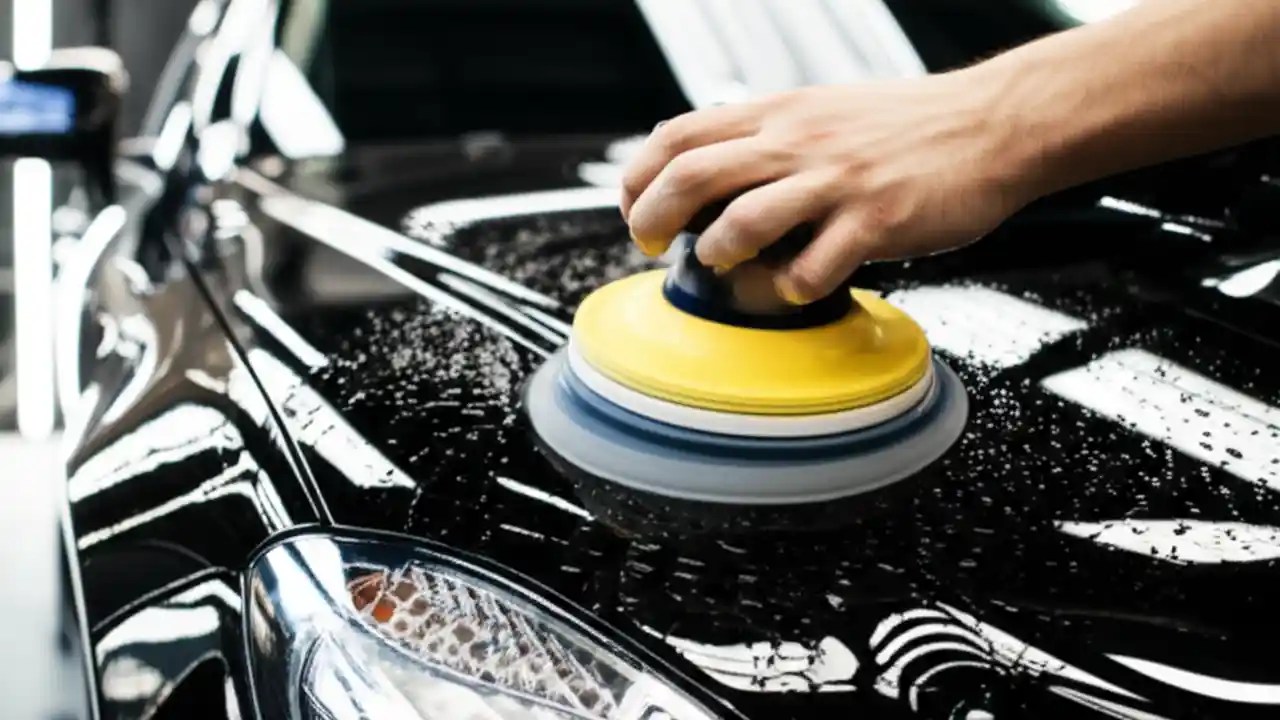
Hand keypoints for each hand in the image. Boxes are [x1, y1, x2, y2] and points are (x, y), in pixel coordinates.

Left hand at [620, 71, 1033, 303]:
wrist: (993, 123)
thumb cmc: (910, 125)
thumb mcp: (823, 109)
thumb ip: (768, 135)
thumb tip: (712, 168)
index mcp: (779, 112)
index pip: (678, 135)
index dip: (639, 176)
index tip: (636, 208)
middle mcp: (798, 141)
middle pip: (690, 175)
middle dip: (651, 218)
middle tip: (652, 246)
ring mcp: (837, 181)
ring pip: (743, 220)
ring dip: (718, 252)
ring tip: (722, 264)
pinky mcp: (876, 220)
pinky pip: (814, 267)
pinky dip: (792, 288)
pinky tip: (798, 288)